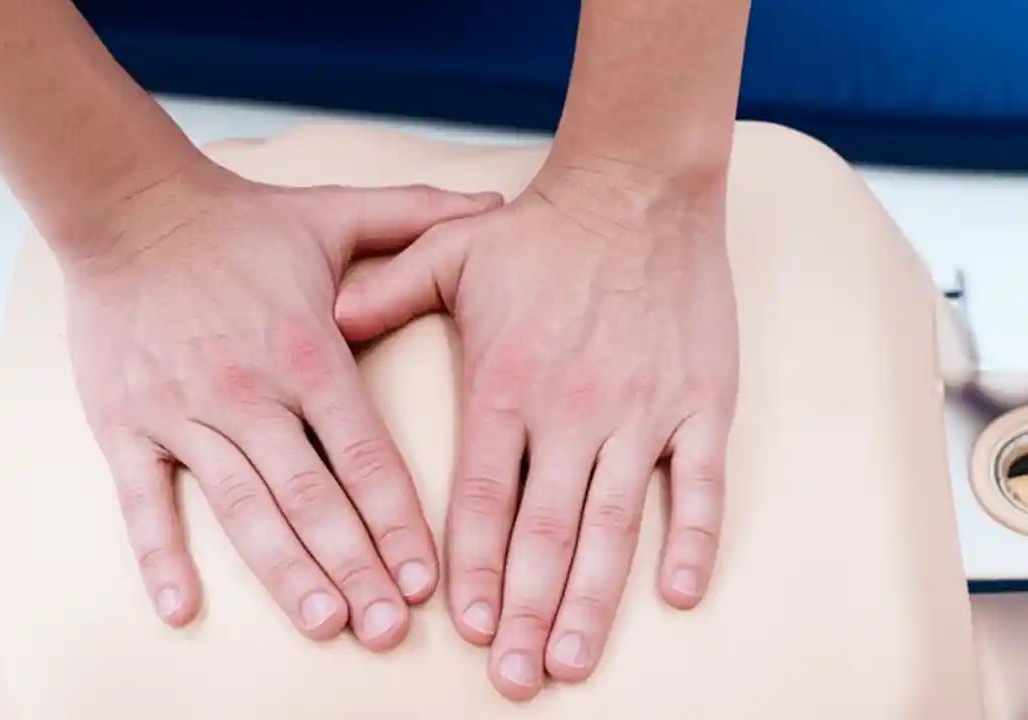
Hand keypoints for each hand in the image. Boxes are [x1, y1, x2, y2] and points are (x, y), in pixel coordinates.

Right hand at [60, 156, 500, 649]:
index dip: (397, 519)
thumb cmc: (240, 220)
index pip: (364, 452)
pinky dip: (159, 556)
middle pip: (310, 495)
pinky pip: (143, 500)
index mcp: (307, 349)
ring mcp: (184, 412)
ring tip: (322, 622)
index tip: (426, 577)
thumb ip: (417, 216)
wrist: (129, 209)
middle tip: (386, 628)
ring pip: (240, 507)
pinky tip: (183, 609)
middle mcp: (249, 390)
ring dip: (282, 571)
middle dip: (354, 565)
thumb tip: (498, 203)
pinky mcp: (126, 424)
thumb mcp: (334, 213)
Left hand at [335, 160, 737, 696]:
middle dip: (528, 612)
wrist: (637, 188)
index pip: (482, 498)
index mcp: (504, 383)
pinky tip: (677, 595)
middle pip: (544, 531)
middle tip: (518, 679)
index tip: (468, 627)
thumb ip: (385, 293)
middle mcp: (570, 409)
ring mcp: (640, 410)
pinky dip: (693, 540)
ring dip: (595, 599)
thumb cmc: (540, 229)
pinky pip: (700, 484)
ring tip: (576, 660)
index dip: (475, 568)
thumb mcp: (449, 253)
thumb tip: (327, 320)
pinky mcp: (698, 402)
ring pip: (616, 524)